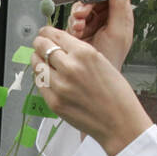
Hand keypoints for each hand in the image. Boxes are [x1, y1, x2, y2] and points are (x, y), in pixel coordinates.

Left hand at [32, 27, 152, 155]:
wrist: (120, 123)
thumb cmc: (116, 94)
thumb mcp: (102, 62)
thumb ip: (80, 53)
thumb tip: (59, 46)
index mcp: (85, 53)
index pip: (55, 35)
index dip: (47, 32)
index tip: (44, 33)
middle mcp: (70, 67)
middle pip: (42, 47)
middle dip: (40, 44)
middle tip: (39, 44)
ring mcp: (60, 86)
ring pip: (36, 65)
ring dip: (37, 60)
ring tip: (41, 61)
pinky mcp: (54, 102)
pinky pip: (39, 83)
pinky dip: (41, 78)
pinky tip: (46, 77)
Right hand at [68, 0, 133, 70]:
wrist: (95, 76)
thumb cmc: (111, 59)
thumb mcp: (118, 31)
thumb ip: (120, 6)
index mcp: (120, 15)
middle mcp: (107, 17)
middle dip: (88, 3)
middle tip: (84, 13)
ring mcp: (93, 22)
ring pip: (83, 6)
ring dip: (79, 14)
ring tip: (80, 26)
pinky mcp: (81, 28)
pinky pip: (74, 18)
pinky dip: (74, 22)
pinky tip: (77, 31)